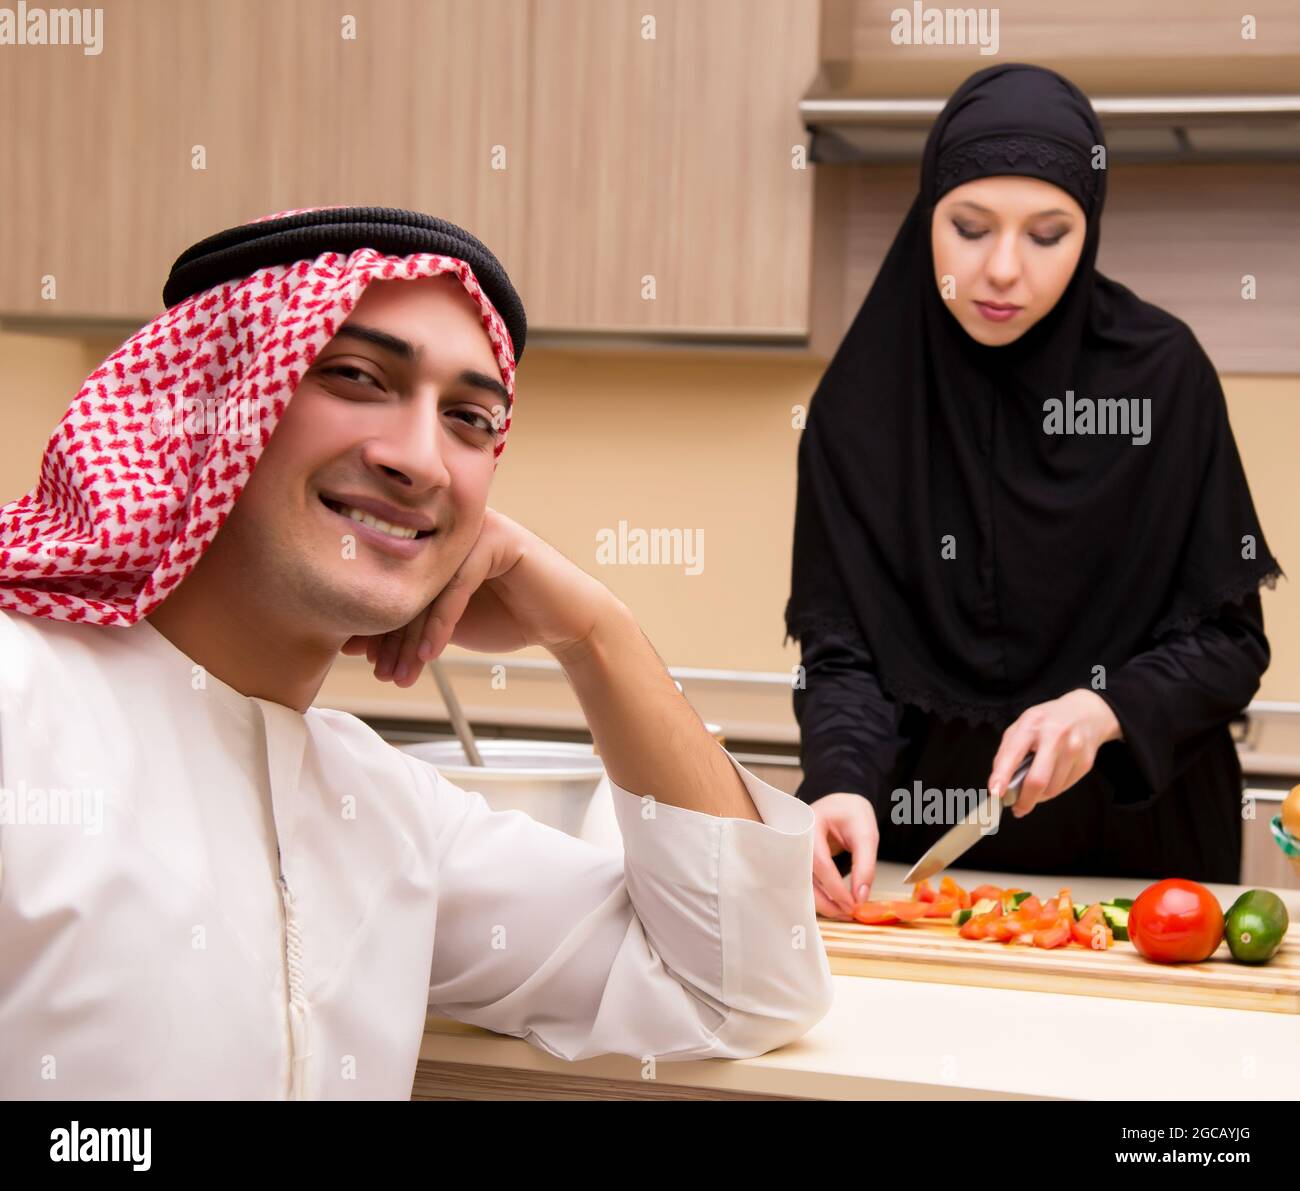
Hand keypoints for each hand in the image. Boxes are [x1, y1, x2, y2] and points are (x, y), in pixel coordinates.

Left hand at [342, 508, 616, 685]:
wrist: (564, 622)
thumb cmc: (507, 617)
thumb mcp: (446, 624)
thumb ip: (408, 624)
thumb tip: (352, 641)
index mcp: (432, 538)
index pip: (392, 579)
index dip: (376, 621)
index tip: (361, 658)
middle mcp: (449, 526)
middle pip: (406, 580)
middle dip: (390, 634)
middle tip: (380, 672)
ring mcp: (473, 527)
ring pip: (429, 584)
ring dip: (411, 635)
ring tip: (400, 672)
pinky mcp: (498, 538)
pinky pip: (458, 584)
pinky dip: (441, 622)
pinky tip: (430, 653)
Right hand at [809, 793, 878, 919]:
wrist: (841, 805)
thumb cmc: (852, 813)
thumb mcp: (866, 833)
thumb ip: (865, 864)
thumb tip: (861, 897)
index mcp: (811, 824)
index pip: (819, 861)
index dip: (834, 886)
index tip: (852, 904)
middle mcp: (797, 838)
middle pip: (805, 876)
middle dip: (826, 900)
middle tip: (849, 914)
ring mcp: (796, 851)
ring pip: (804, 884)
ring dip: (824, 903)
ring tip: (847, 913)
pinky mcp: (800, 862)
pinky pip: (808, 883)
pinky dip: (822, 897)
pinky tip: (838, 905)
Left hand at [987, 689, 1121, 817]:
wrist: (1085, 712)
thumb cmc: (1046, 722)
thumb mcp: (1021, 727)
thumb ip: (1007, 752)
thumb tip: (999, 782)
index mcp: (1031, 724)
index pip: (1013, 754)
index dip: (1002, 776)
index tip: (995, 793)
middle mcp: (1054, 736)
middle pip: (1038, 780)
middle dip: (1024, 801)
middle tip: (1016, 808)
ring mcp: (1073, 749)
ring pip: (1051, 789)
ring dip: (1038, 796)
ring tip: (1033, 788)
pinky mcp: (1086, 762)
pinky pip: (1064, 787)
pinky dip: (1052, 790)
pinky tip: (1049, 779)